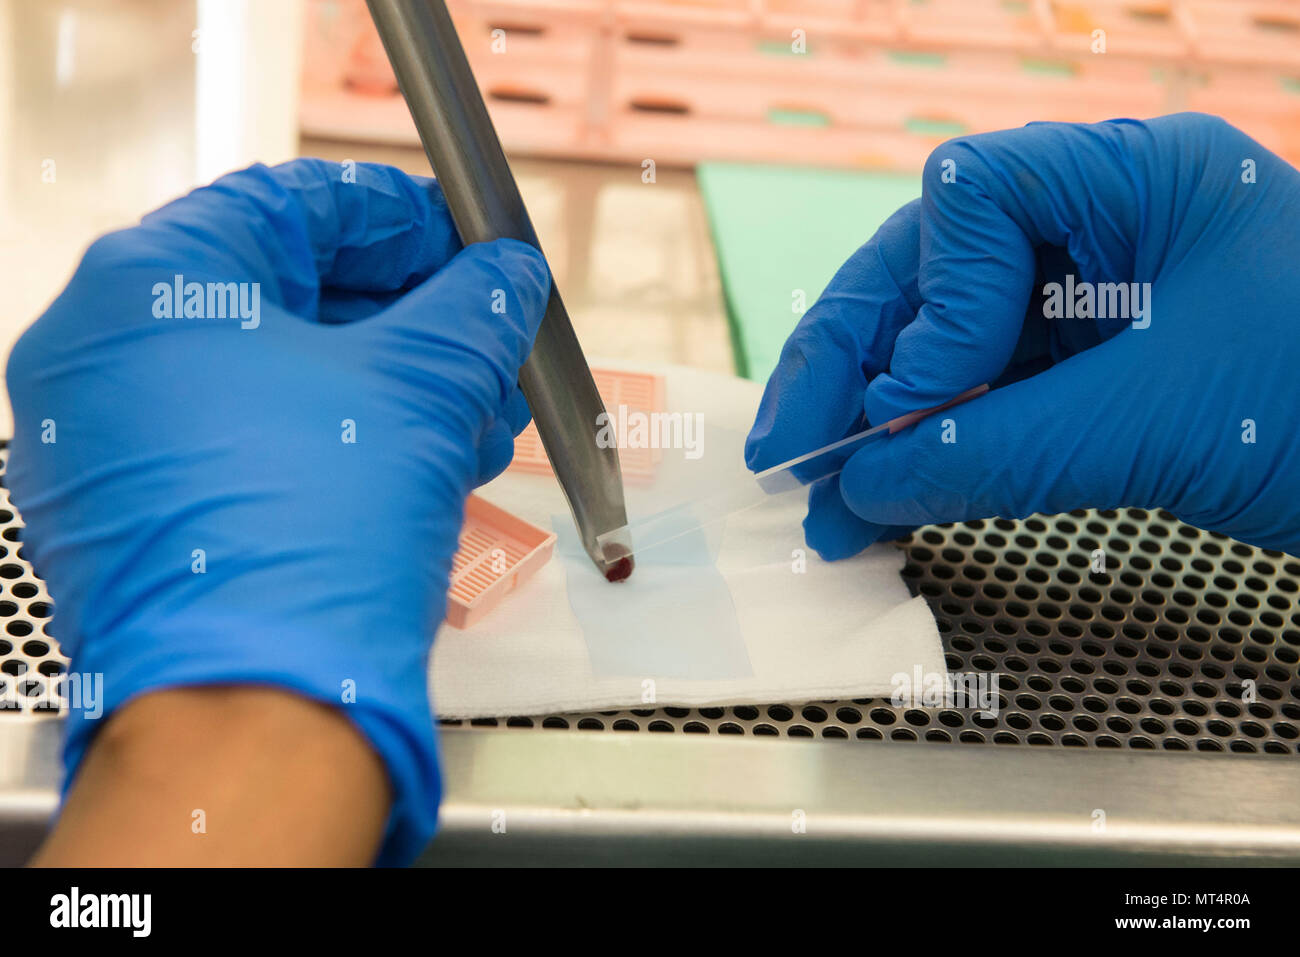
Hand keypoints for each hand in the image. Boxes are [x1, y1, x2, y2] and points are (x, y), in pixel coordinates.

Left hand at [6, 159, 550, 863]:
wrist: (257, 711)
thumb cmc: (309, 542)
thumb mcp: (422, 390)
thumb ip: (473, 309)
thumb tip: (505, 279)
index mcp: (150, 285)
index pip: (293, 203)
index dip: (400, 217)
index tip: (463, 242)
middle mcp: (108, 355)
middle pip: (285, 296)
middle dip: (410, 320)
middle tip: (481, 334)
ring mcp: (116, 443)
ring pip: (274, 379)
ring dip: (390, 388)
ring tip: (477, 411)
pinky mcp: (141, 516)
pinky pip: (251, 445)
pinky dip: (339, 442)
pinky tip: (425, 459)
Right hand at [745, 113, 1299, 559]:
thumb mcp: (1162, 424)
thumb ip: (996, 452)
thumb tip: (863, 489)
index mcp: (1140, 177)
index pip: (973, 201)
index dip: (927, 303)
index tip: (911, 409)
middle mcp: (1106, 224)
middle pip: (935, 270)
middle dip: (855, 363)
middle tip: (788, 452)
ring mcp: (1099, 299)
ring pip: (949, 341)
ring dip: (879, 423)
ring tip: (823, 505)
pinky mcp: (1096, 372)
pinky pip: (987, 398)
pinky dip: (934, 452)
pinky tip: (886, 503)